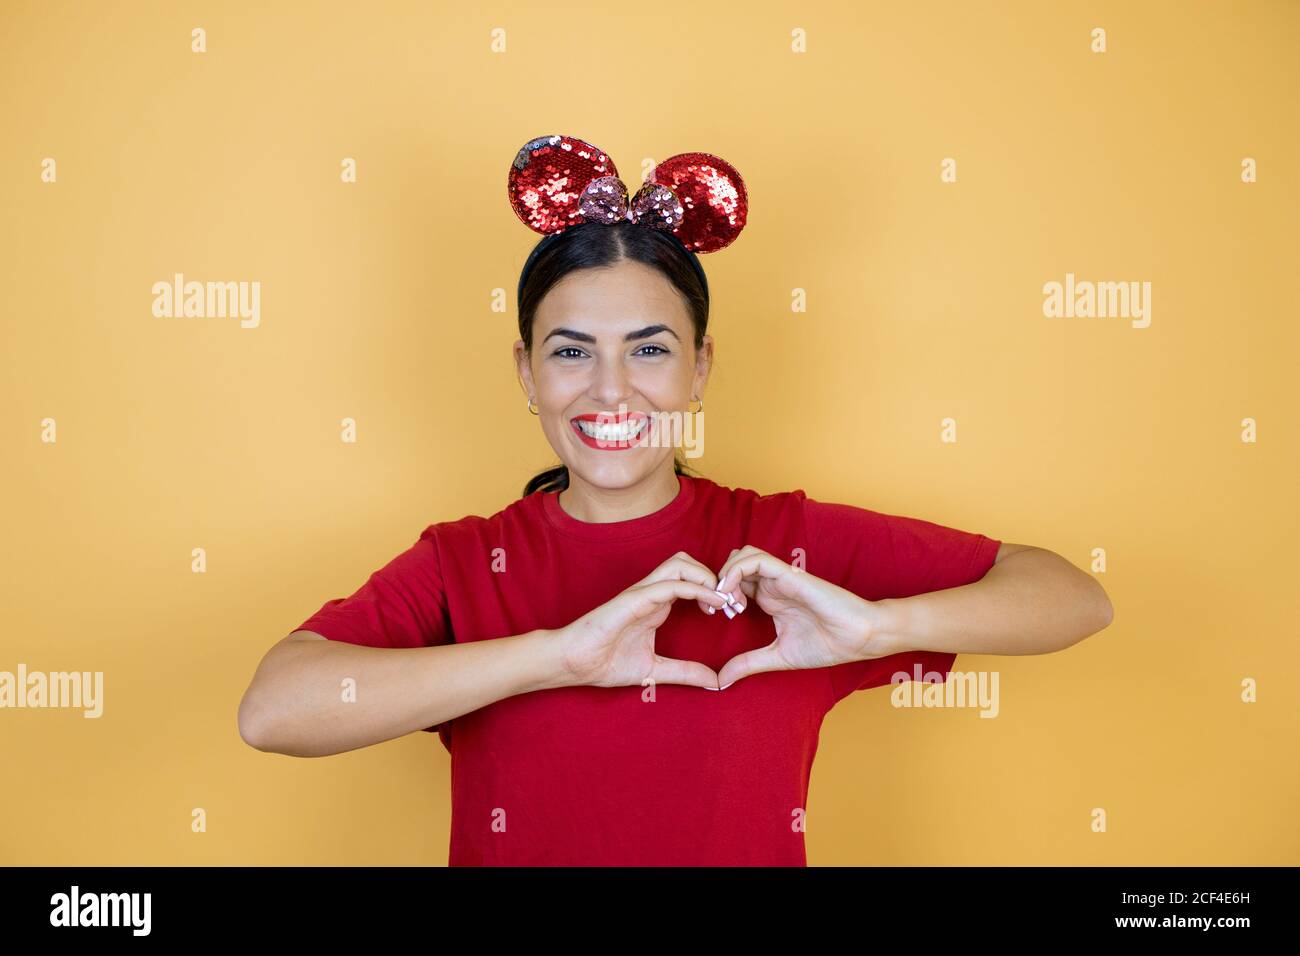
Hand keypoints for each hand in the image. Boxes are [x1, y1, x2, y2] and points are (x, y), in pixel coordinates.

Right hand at [557, 551, 731, 689]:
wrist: (573, 663)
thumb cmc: (605, 662)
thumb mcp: (655, 670)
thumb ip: (684, 672)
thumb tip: (714, 681)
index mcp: (657, 605)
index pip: (691, 581)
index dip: (715, 591)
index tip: (731, 612)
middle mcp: (652, 593)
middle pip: (689, 563)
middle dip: (715, 577)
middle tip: (731, 604)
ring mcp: (643, 593)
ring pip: (681, 564)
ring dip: (706, 577)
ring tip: (722, 601)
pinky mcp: (634, 599)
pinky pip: (669, 584)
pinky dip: (695, 589)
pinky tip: (713, 604)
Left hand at [713, 545, 884, 686]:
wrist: (859, 638)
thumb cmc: (827, 644)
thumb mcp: (777, 657)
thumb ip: (749, 664)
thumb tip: (721, 680)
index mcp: (769, 599)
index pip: (733, 582)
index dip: (717, 595)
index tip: (714, 617)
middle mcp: (771, 584)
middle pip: (732, 564)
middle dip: (715, 582)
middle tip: (715, 609)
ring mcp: (779, 577)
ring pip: (741, 555)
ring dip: (724, 574)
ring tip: (725, 603)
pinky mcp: (788, 574)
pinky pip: (754, 559)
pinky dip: (735, 571)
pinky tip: (733, 596)